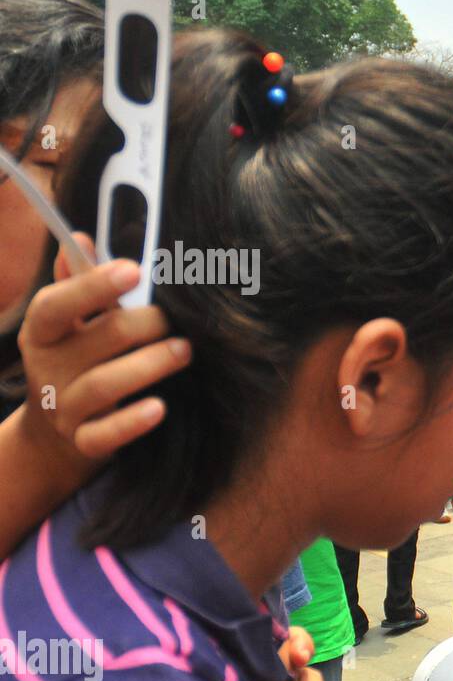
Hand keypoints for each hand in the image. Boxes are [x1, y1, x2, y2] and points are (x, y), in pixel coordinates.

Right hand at [17, 233, 190, 465]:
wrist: (54, 439)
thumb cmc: (74, 365)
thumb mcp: (68, 327)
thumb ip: (77, 285)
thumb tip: (82, 239)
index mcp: (41, 332)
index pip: (56, 304)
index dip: (93, 286)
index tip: (133, 269)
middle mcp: (47, 368)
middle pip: (97, 339)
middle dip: (144, 325)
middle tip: (175, 320)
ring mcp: (63, 408)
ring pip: (105, 385)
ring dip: (149, 364)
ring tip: (183, 350)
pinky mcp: (82, 441)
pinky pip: (105, 434)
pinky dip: (132, 422)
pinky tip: (159, 408)